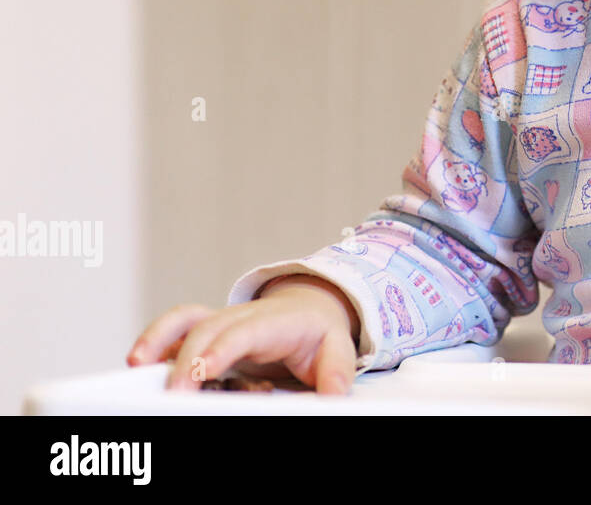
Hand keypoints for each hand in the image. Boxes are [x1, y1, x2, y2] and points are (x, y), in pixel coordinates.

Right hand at [126, 278, 359, 393]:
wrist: (311, 309)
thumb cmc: (318, 333)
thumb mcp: (338, 349)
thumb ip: (336, 371)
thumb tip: (335, 395)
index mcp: (275, 322)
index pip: (244, 332)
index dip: (221, 349)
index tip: (202, 370)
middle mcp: (242, 317)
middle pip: (208, 330)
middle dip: (186, 360)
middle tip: (173, 396)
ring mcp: (222, 322)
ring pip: (186, 320)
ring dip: (160, 338)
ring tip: (137, 365)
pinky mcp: (207, 332)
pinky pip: (177, 328)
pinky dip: (156, 339)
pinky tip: (140, 361)